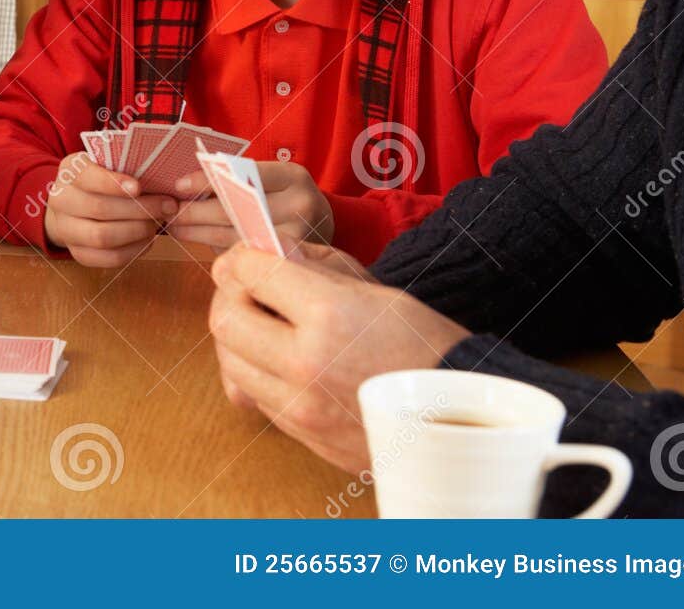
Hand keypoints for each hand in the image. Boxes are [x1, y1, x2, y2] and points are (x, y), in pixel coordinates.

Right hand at [44, 152, 175, 267]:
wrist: (75, 205)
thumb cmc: (102, 180)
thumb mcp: (108, 164)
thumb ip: (127, 168)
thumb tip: (162, 179)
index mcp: (69, 172)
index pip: (87, 177)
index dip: (112, 183)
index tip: (139, 187)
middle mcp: (60, 200)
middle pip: (99, 209)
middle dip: (139, 209)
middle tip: (167, 206)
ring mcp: (66, 229)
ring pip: (102, 237)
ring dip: (137, 231)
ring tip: (156, 223)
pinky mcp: (78, 253)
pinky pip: (107, 258)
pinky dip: (133, 251)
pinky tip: (147, 240)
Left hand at [169, 161, 333, 250]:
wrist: (324, 226)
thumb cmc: (285, 197)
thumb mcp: (272, 179)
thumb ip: (238, 176)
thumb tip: (185, 184)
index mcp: (293, 176)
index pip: (243, 173)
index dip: (207, 180)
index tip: (179, 185)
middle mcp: (300, 204)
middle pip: (236, 208)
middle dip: (196, 211)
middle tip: (171, 212)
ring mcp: (297, 235)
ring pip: (235, 234)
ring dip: (198, 232)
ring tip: (175, 227)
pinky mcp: (287, 259)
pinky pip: (243, 252)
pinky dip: (216, 246)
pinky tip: (198, 240)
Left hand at [207, 245, 470, 472]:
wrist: (460, 414)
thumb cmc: (421, 343)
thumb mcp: (372, 287)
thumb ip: (312, 267)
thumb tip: (268, 250)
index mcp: (327, 315)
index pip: (250, 272)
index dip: (242, 257)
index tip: (246, 256)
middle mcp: (305, 363)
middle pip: (224, 320)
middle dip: (229, 295)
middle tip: (246, 287)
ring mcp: (300, 406)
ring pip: (229, 362)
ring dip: (236, 337)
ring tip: (262, 324)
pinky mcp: (301, 433)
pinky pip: (254, 395)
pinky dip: (255, 372)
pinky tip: (279, 358)